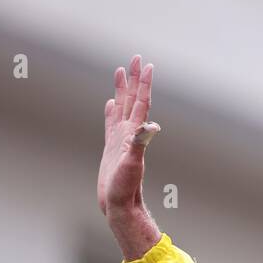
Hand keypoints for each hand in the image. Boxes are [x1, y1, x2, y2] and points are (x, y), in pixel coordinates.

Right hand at [97, 54, 160, 216]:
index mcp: (134, 133)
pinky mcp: (112, 148)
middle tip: (135, 58)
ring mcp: (120, 139)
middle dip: (134, 79)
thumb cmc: (125, 187)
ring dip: (122, 90)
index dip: (144, 84)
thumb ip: (140, 143)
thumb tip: (151, 127)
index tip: (147, 64)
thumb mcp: (132, 163)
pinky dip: (112, 111)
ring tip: (121, 72)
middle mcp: (129, 133)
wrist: (119, 205)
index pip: (141, 102)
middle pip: (132, 99)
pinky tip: (112, 103)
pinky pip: (111, 123)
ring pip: (122, 108)